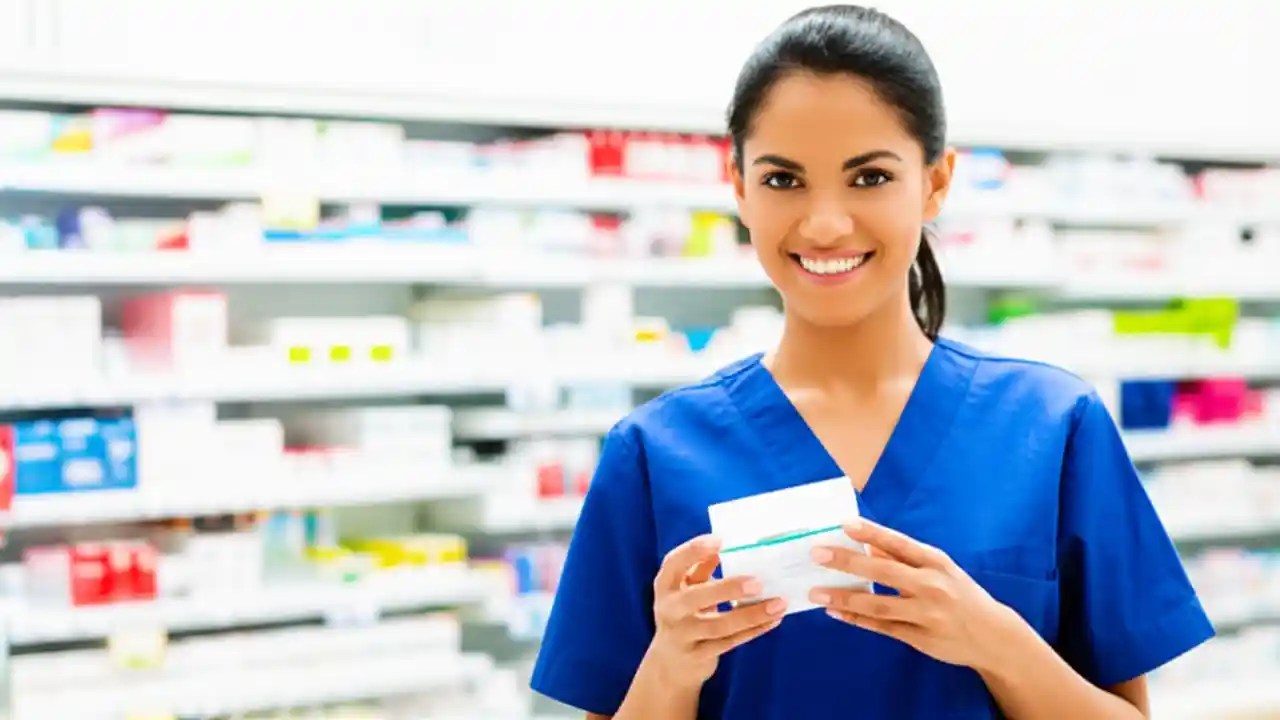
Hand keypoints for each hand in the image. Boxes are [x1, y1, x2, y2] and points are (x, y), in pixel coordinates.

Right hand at [646, 534, 787, 688]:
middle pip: (695, 598)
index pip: (674, 563)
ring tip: (778, 604)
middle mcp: (670, 610)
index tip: (721, 541)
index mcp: (665, 585)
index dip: (694, 551)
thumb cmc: (684, 613)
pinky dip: (754, 630)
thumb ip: (701, 567)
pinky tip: (773, 620)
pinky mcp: (699, 656)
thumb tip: (727, 545)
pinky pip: (730, 642)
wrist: (670, 663)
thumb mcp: (686, 588)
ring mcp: (683, 635)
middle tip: (757, 582)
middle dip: (727, 589)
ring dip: (751, 615)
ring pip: (719, 626)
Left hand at [807, 519, 1023, 672]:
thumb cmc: (960, 594)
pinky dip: (857, 620)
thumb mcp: (939, 569)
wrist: (993, 635)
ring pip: (877, 605)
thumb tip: (868, 547)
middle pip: (882, 572)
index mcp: (936, 562)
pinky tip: (835, 612)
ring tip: (816, 592)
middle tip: (816, 554)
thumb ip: (905, 559)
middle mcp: (931, 585)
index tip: (844, 524)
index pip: (898, 543)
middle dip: (846, 562)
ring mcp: (926, 613)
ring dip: (843, 598)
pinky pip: (882, 627)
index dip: (871, 533)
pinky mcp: (920, 637)